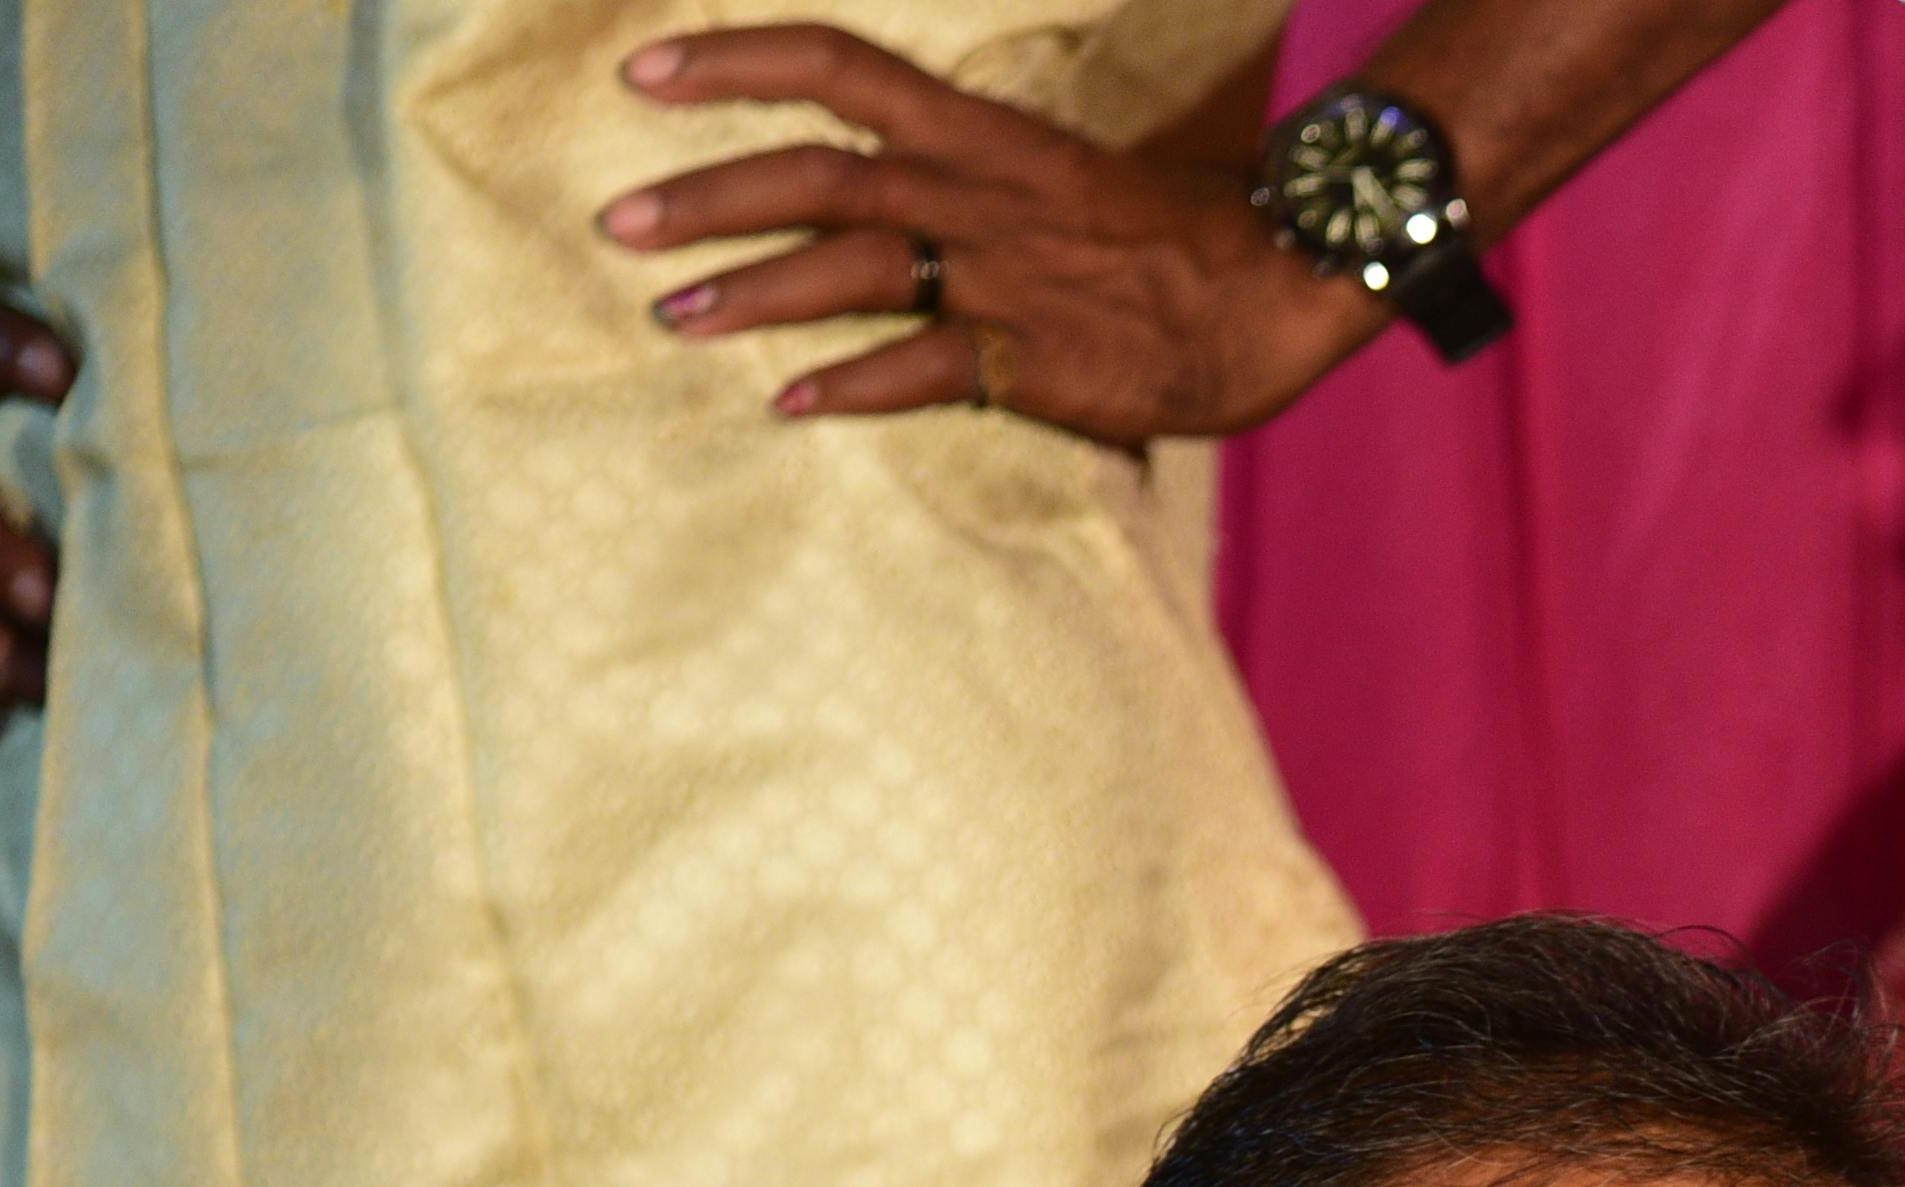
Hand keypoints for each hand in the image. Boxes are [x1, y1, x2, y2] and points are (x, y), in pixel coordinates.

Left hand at [600, 27, 1359, 439]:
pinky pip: (921, 370)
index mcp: (984, 135)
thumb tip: (925, 207)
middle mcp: (976, 193)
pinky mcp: (1034, 359)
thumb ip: (989, 187)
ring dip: (748, 293)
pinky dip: (848, 386)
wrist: (1282, 281)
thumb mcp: (1071, 178)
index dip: (732, 65)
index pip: (837, 69)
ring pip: (846, 268)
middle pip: (813, 176)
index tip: (643, 74)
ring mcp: (1001, 276)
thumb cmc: (1185, 234)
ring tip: (673, 317)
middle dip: (705, 198)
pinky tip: (790, 403)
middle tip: (621, 225)